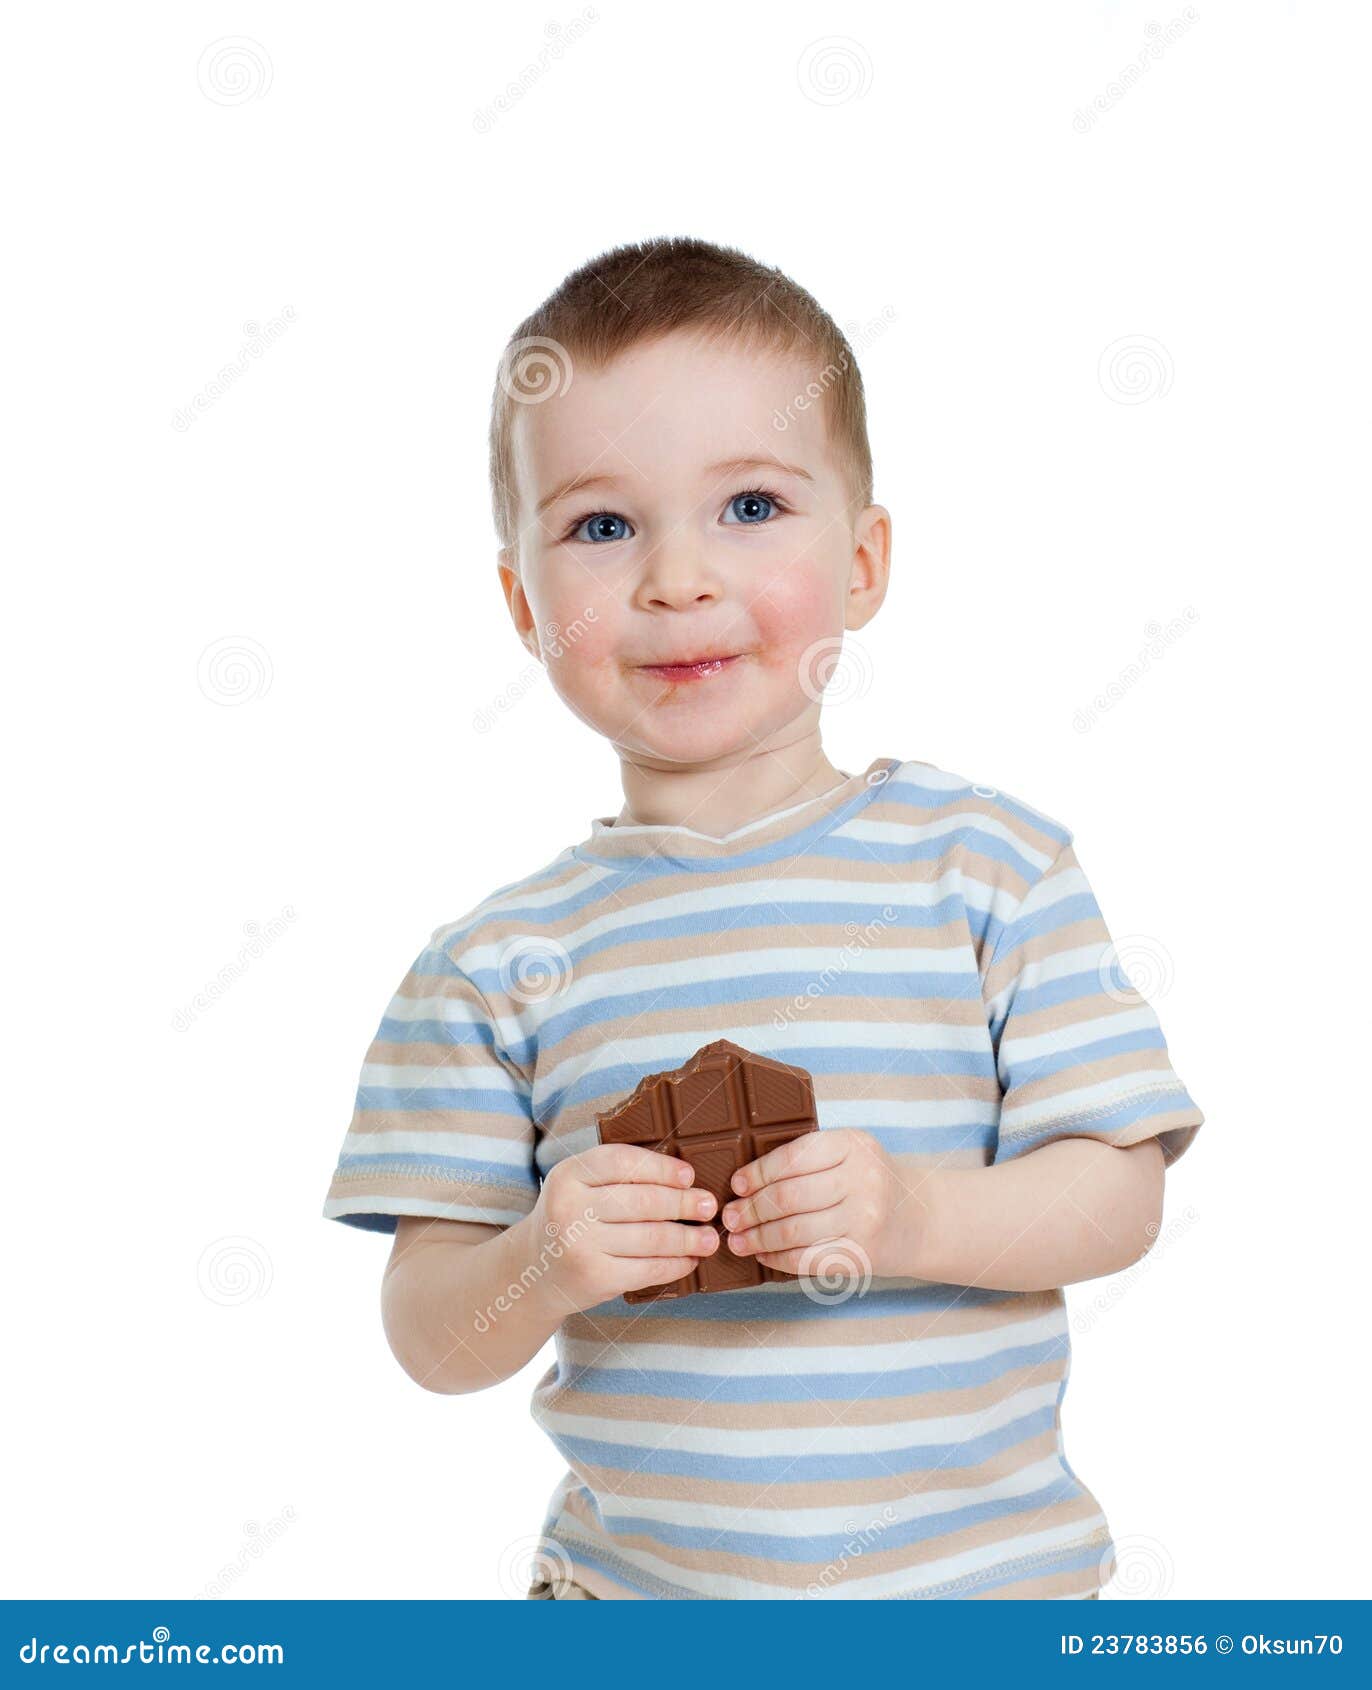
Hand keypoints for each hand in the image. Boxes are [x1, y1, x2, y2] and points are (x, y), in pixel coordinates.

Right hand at [533, 1142, 719, 1311]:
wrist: (534, 1271)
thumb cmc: (570, 1219)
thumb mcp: (578, 1186)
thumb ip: (616, 1175)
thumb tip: (683, 1176)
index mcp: (568, 1175)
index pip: (623, 1163)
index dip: (662, 1168)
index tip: (689, 1175)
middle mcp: (569, 1208)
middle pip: (643, 1202)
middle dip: (684, 1204)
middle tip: (709, 1205)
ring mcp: (580, 1245)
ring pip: (651, 1238)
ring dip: (689, 1238)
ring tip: (710, 1237)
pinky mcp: (595, 1277)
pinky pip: (647, 1269)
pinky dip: (675, 1265)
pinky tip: (690, 1260)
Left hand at [719, 1128, 912, 1281]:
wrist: (917, 1219)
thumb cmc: (867, 1182)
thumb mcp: (848, 1153)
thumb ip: (807, 1158)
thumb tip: (745, 1180)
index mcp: (853, 1144)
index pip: (793, 1157)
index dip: (758, 1173)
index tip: (736, 1185)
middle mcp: (862, 1180)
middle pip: (789, 1196)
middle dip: (751, 1209)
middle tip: (729, 1217)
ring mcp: (864, 1219)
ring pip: (794, 1230)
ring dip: (758, 1238)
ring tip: (737, 1240)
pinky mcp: (862, 1254)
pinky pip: (807, 1258)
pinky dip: (777, 1258)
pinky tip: (763, 1255)